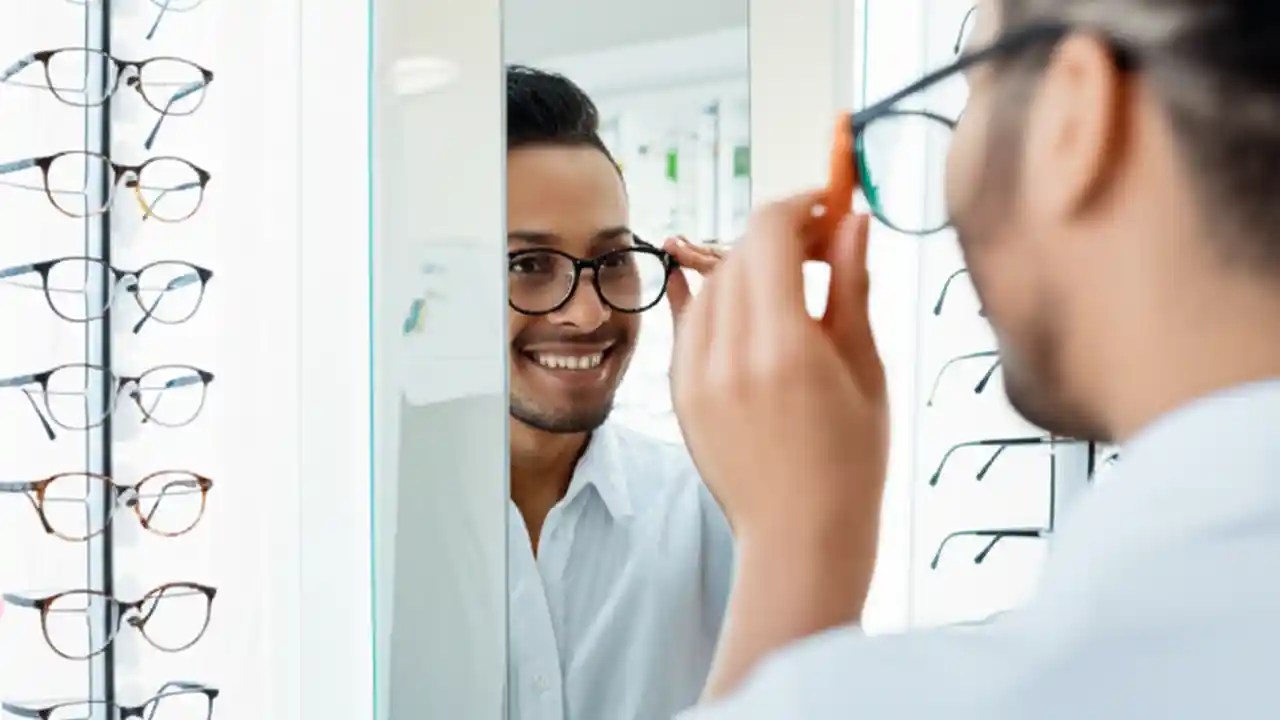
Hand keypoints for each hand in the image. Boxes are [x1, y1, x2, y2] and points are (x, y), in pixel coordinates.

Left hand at [671, 192, 887, 540]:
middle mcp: (728, 354)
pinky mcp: (678, 390)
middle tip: (820, 247)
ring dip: (750, 266)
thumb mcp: (866, 369)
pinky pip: (686, 319)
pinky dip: (711, 297)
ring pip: (712, 280)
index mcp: (784, 347)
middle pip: (739, 250)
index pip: (771, 232)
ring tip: (791, 287)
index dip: (802, 205)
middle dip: (780, 235)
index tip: (829, 208)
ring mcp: (694, 373)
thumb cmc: (850, 462)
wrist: (798, 538)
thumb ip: (852, 287)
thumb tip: (853, 220)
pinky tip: (733, 291)